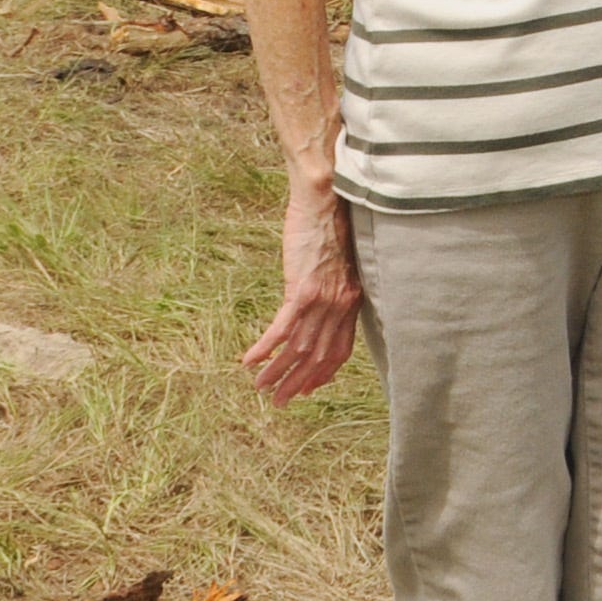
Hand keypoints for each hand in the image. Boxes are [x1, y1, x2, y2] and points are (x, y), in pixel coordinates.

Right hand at [241, 175, 366, 405]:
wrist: (326, 198)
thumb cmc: (330, 224)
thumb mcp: (339, 263)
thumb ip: (335, 287)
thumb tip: (320, 301)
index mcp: (351, 300)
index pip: (341, 350)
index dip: (323, 373)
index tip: (308, 389)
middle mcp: (340, 305)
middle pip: (319, 357)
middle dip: (297, 382)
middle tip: (279, 402)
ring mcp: (322, 300)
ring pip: (298, 348)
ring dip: (276, 372)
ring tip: (259, 388)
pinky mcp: (301, 290)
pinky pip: (281, 330)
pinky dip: (265, 349)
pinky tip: (250, 361)